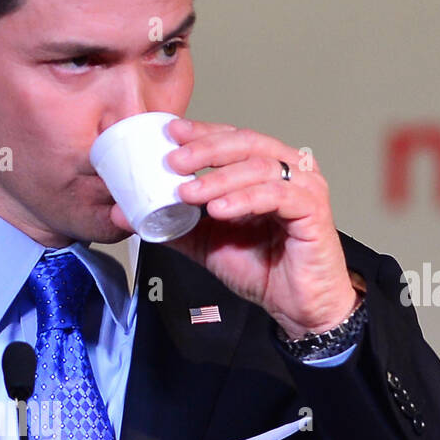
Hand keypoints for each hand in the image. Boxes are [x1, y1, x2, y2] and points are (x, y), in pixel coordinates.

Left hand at [109, 118, 357, 338]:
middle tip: (173, 160)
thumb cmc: (263, 268)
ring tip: (188, 192)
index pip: (231, 139)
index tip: (170, 134)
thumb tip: (124, 214)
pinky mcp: (314, 210)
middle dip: (206, 149)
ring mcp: (304, 187)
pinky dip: (245, 199)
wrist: (297, 306)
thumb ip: (172, 225)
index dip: (202, 133)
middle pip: (246, 143)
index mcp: (265, 169)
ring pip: (259, 167)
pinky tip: (220, 209)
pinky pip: (278, 196)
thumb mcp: (206, 242)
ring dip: (219, 178)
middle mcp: (288, 170)